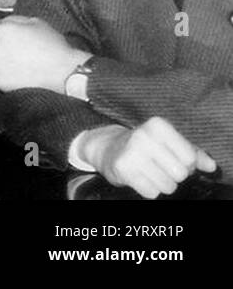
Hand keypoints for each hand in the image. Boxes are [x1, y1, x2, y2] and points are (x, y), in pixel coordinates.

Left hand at [0, 15, 89, 92]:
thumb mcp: (36, 22)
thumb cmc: (53, 48)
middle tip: (22, 54)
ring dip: (4, 63)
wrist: (63, 72)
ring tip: (24, 66)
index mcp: (2, 30)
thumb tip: (7, 22)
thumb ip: (16, 20)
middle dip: (5, 49)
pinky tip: (22, 75)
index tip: (12, 41)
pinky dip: (7, 77)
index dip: (5, 35)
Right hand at [80, 118, 216, 198]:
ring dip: (162, 184)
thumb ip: (194, 153)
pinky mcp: (123, 170)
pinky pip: (152, 193)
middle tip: (161, 166)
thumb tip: (210, 166)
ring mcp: (131, 153)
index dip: (186, 163)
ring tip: (150, 172)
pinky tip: (140, 177)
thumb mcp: (170, 141)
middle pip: (180, 173)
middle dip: (174, 175)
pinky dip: (149, 189)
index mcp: (158, 125)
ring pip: (168, 186)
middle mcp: (143, 136)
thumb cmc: (146, 145)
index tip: (172, 157)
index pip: (190, 158)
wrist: (108, 148)